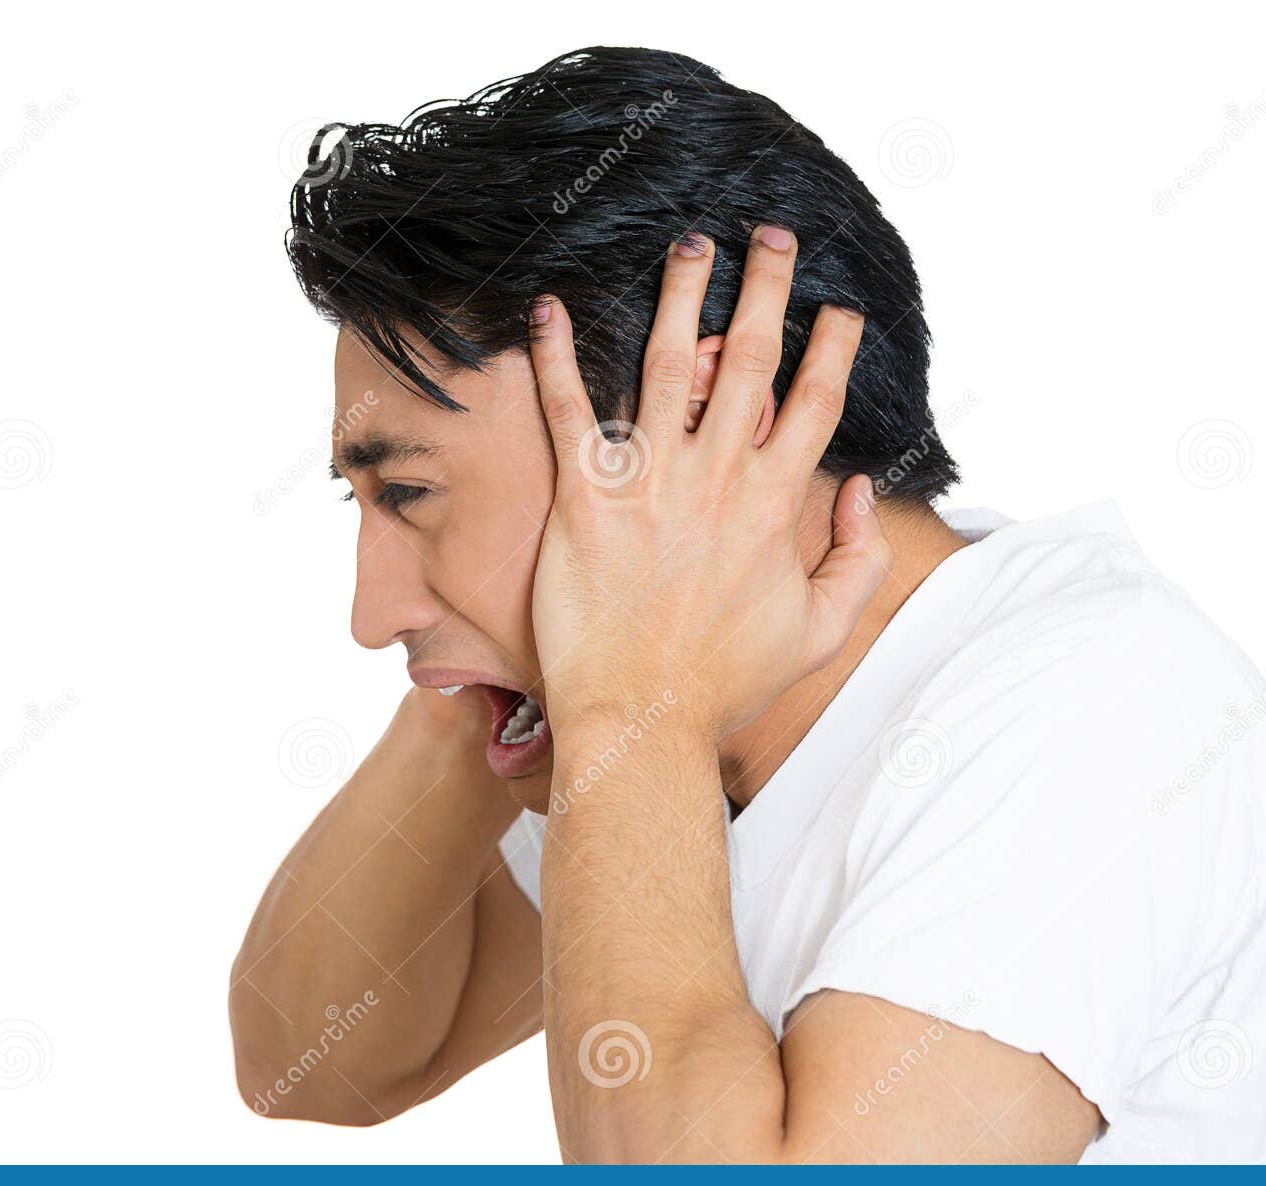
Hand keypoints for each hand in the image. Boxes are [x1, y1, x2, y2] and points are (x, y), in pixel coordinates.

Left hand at [527, 225, 890, 742]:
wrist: (641, 721)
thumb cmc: (726, 682)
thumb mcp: (818, 630)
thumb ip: (858, 558)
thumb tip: (865, 491)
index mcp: (775, 505)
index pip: (815, 402)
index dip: (833, 347)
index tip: (838, 307)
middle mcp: (718, 479)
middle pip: (750, 361)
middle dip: (765, 289)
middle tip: (770, 236)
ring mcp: (650, 483)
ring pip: (669, 365)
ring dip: (681, 297)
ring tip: (689, 243)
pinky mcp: (586, 498)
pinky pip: (570, 412)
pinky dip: (555, 357)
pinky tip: (547, 309)